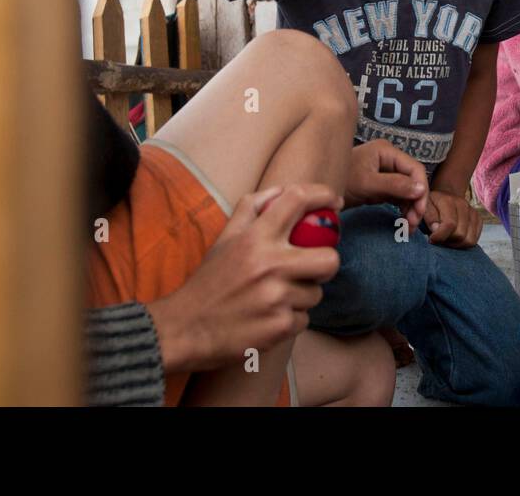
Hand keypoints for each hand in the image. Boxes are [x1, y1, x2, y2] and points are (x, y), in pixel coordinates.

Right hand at [145, 183, 341, 373]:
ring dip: (300, 295)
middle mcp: (269, 265)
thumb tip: (283, 192)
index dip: (322, 195)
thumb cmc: (210, 280)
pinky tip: (267, 317)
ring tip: (274, 297)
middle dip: (326, 262)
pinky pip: (303, 319)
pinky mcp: (279, 327)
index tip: (334, 203)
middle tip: (313, 266)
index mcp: (255, 237)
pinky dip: (290, 319)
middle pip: (329, 258)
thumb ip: (253, 208)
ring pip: (316, 293)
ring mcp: (276, 298)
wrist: (185, 328)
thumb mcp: (225, 237)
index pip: (297, 200)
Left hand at [346, 140, 427, 233]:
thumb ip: (394, 185)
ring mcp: (386, 173)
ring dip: (411, 208)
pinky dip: (403, 210)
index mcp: (387, 151)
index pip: (414, 168)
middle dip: (417, 201)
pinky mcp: (382, 186)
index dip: (421, 188)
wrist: (320, 192)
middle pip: (413, 180)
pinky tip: (404, 222)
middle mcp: (389, 160)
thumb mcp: (368, 183)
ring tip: (408, 227)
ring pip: (408, 191)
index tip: (420, 209)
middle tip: (413, 223)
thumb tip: (421, 189)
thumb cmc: (341, 181)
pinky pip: (399, 197)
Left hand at [425, 189, 482, 247]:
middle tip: (439, 239)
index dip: (440, 236)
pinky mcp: (478, 220)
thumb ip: (429, 218)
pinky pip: (474, 240)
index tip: (431, 239)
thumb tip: (436, 229)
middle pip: (460, 235)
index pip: (450, 224)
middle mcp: (463, 205)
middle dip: (448, 241)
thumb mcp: (424, 208)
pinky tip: (454, 238)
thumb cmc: (432, 205)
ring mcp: (473, 212)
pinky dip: (464, 243)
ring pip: (469, 240)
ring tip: (447, 239)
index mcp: (448, 201)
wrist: (445, 195)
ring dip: (456, 244)